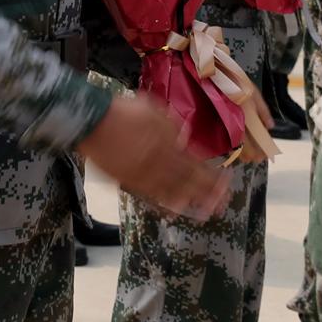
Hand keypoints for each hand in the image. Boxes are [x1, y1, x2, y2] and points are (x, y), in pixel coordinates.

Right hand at [76, 93, 229, 221]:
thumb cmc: (125, 111)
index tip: (227, 183)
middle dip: (207, 192)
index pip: (196, 164)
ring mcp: (144, 174)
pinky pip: (151, 195)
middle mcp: (159, 162)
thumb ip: (173, 126)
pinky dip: (166, 203)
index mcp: (168, 144)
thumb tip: (185, 139)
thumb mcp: (155, 110)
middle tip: (223, 203)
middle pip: (188, 180)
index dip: (212, 175)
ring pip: (172, 191)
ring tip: (206, 211)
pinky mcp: (129, 181)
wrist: (94, 122)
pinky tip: (176, 209)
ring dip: (191, 201)